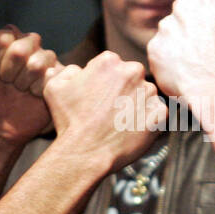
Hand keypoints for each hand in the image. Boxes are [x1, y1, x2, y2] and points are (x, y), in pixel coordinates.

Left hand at [0, 26, 59, 144]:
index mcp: (8, 40)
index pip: (4, 35)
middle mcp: (29, 46)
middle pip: (23, 46)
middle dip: (8, 69)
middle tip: (4, 82)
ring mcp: (45, 63)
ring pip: (38, 62)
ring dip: (22, 82)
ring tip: (18, 90)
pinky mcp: (57, 79)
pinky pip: (52, 77)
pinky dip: (37, 91)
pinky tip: (32, 96)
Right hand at [43, 52, 166, 170]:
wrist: (85, 152)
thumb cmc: (69, 121)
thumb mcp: (54, 87)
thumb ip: (67, 70)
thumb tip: (79, 69)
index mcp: (109, 61)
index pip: (112, 66)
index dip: (104, 83)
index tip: (98, 98)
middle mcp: (133, 71)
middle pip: (132, 78)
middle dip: (123, 91)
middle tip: (110, 112)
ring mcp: (149, 92)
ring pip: (146, 96)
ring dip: (136, 106)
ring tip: (119, 124)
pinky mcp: (160, 113)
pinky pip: (158, 114)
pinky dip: (148, 122)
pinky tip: (132, 131)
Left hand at [146, 0, 214, 105]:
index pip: (209, 3)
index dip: (214, 20)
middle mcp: (184, 6)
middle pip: (185, 14)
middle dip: (192, 28)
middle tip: (202, 51)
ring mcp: (165, 27)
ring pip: (170, 33)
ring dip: (178, 45)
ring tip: (192, 66)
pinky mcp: (153, 47)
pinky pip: (160, 53)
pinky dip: (167, 63)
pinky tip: (181, 74)